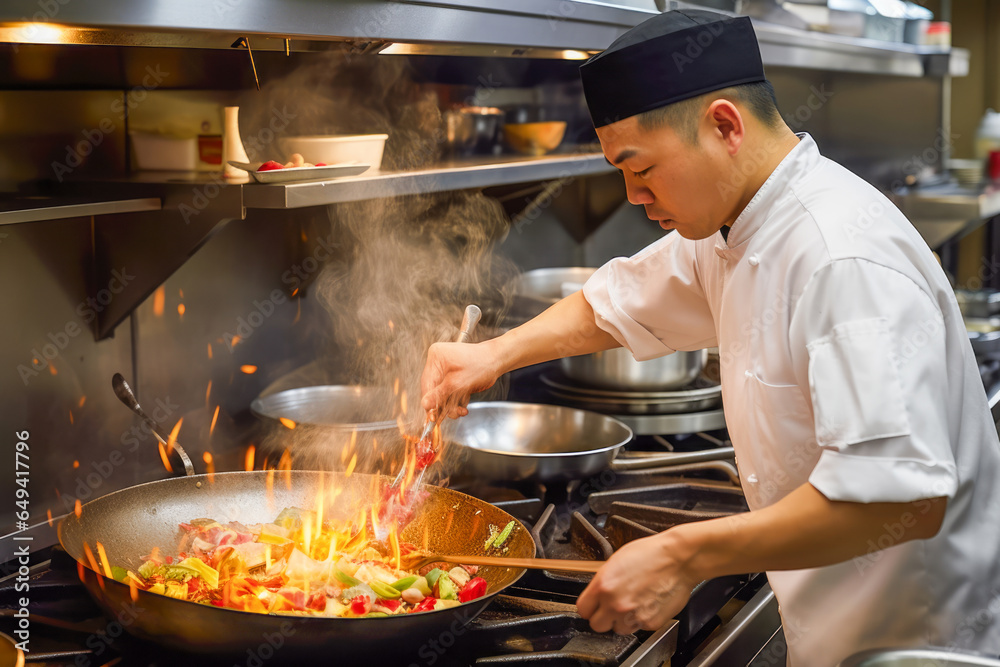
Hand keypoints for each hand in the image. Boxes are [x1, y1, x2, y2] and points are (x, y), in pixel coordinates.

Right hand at [420, 340, 502, 418]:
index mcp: (436, 357)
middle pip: (433, 390)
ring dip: (451, 405)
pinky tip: (464, 404)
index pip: (427, 384)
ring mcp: (445, 370)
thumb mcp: (458, 382)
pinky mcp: (452, 377)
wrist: (497, 361)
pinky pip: (449, 393)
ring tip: (461, 409)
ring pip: (442, 394)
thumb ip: (440, 395)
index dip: (430, 402)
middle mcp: (438, 363)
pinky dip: (456, 401)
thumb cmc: (481, 365)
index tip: (432, 417)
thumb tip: (425, 404)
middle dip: (444, 404)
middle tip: (453, 413)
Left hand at [576, 533, 696, 633]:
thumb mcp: (617, 560)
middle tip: (612, 608)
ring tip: (634, 604)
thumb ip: (603, 581)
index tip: (594, 607)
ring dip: (622, 621)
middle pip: (597, 625)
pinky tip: (647, 604)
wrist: (678, 559)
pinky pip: (638, 627)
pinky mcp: (649, 623)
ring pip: (618, 630)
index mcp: (603, 585)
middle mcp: (615, 603)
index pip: (583, 609)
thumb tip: (597, 594)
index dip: (589, 608)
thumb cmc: (651, 554)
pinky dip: (641, 619)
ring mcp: (632, 615)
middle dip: (603, 617)